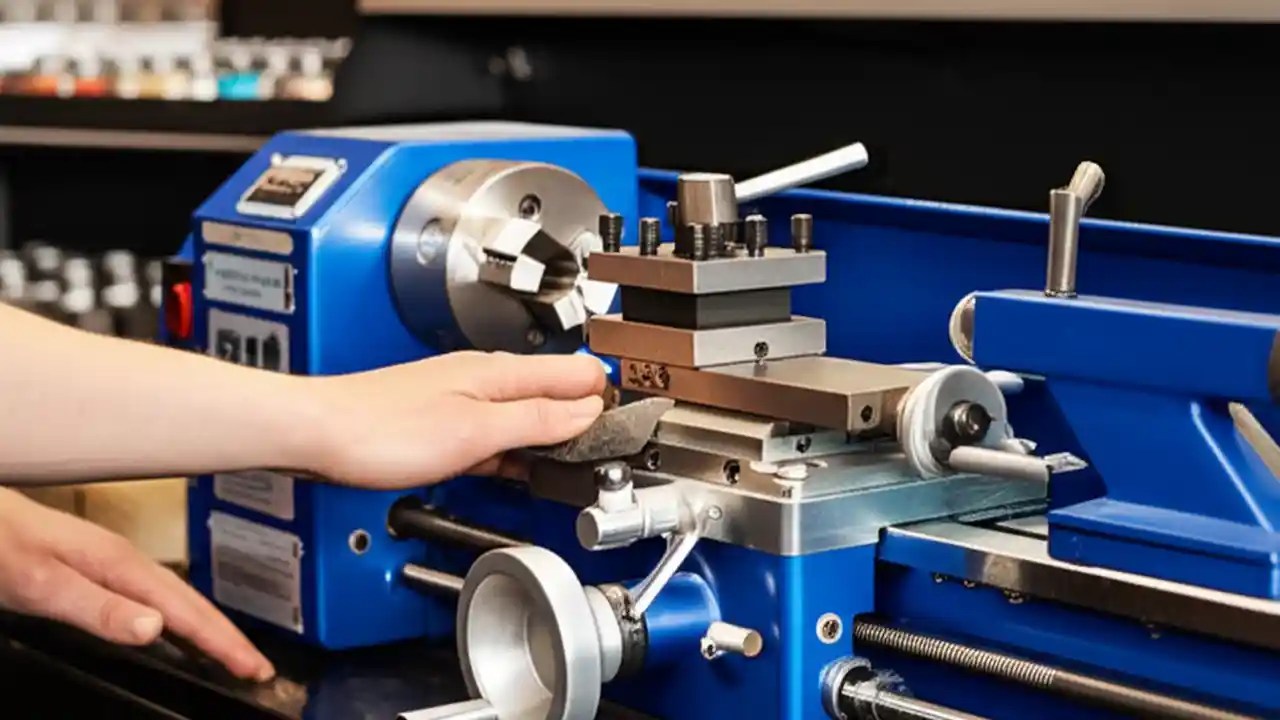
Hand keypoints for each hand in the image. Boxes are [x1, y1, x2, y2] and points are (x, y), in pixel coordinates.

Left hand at [0, 488, 272, 680]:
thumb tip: (156, 630)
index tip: (253, 667)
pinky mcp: (97, 569)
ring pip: (175, 599)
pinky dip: (178, 616)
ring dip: (207, 627)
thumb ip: (99, 607)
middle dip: (227, 636)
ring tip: (229, 651)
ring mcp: (112, 563)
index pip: (185, 610)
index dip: (222, 641)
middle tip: (256, 667)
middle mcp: (123, 561)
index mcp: (119, 565)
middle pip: (190, 603)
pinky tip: (174, 626)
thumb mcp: (42, 584)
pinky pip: (154, 596)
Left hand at [304, 351, 606, 488]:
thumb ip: (537, 420)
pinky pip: (498, 431)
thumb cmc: (381, 428)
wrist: (318, 434)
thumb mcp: (476, 431)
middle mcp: (484, 378)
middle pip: (556, 391)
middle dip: (585, 417)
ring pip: (527, 412)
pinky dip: (516, 448)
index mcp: (499, 372)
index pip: (577, 372)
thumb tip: (587, 410)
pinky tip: (518, 466)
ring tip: (573, 462)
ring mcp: (464, 398)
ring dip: (552, 435)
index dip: (607, 396)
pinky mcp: (444, 421)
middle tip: (609, 449)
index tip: (630, 424)